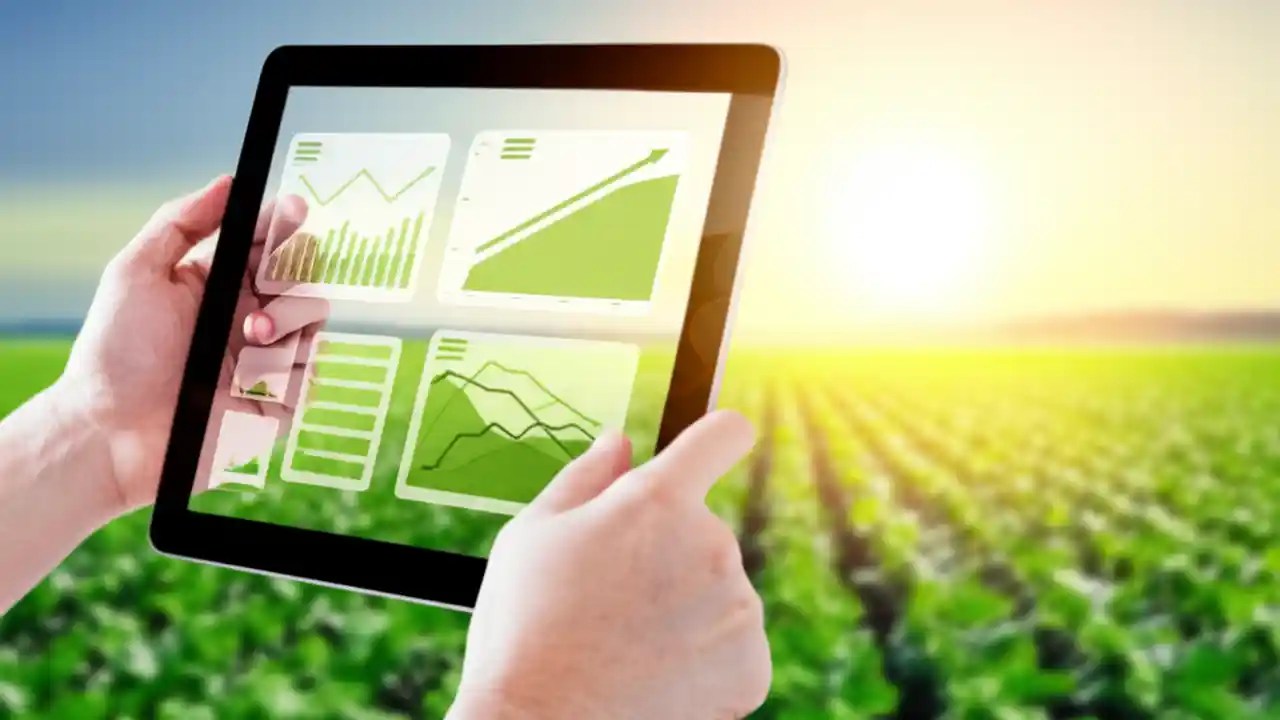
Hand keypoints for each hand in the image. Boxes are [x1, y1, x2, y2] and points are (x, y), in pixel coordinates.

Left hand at [59, 176, 326, 511]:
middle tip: (266, 285)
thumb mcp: (136, 272)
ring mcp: (264, 364)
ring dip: (289, 323)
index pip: (267, 247)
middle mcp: (245, 322)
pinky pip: (309, 377)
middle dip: (292, 276)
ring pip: (313, 325)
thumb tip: (228, 182)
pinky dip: (290, 372)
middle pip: (301, 280)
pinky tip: (256, 378)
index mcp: (217, 288)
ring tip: (251, 336)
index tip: (295, 210)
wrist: (113, 432)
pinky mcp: (276, 407)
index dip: (285, 226)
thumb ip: (181, 221)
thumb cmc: (116, 355)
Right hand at [451, 411, 771, 719]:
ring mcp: (738, 607)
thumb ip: (585, 478)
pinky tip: (655, 675)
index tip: (713, 449)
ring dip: (686, 607)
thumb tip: (620, 443)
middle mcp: (712, 544)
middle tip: (612, 596)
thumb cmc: (523, 628)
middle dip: (667, 552)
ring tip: (627, 644)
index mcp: (657, 500)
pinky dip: (704, 659)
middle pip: (704, 529)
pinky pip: (733, 645)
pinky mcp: (751, 665)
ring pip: (718, 590)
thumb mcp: (531, 536)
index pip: (724, 435)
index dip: (717, 439)